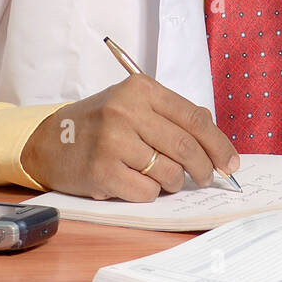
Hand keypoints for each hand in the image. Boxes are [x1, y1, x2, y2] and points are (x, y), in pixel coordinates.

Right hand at [20, 73, 238, 200]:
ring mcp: (113, 142)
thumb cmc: (100, 123)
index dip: (218, 144)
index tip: (230, 162)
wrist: (51, 141)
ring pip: (169, 173)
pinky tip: (135, 182)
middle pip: (186, 147)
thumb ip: (171, 117)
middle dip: (203, 169)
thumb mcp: (134, 105)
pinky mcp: (103, 172)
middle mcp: (127, 111)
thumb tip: (215, 144)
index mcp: (141, 89)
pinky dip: (150, 192)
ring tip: (161, 177)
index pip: (194, 118)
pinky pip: (147, 191)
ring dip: (174, 182)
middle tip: (206, 178)